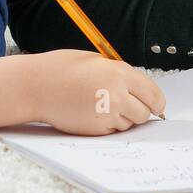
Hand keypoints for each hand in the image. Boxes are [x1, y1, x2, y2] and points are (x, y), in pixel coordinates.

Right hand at [25, 50, 166, 134]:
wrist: (36, 86)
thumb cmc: (62, 69)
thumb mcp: (97, 62)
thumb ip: (120, 74)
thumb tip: (139, 89)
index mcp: (121, 74)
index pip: (154, 95)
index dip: (156, 102)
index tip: (155, 105)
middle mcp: (117, 95)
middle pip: (145, 113)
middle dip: (140, 111)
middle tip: (127, 104)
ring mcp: (107, 115)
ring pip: (129, 124)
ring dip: (122, 118)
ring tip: (101, 103)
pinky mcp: (95, 129)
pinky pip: (112, 131)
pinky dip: (108, 125)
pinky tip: (91, 111)